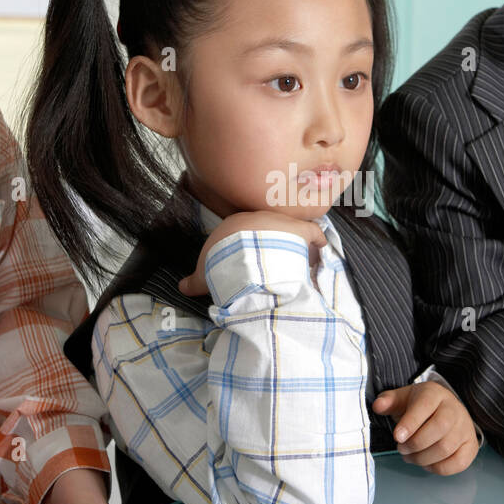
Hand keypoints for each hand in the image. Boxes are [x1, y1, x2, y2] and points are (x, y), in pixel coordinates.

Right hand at [178, 211, 326, 296]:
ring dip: (297, 242)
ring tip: (302, 256)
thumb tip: (181, 287)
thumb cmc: (221, 261)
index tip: (254, 254)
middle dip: (275, 242)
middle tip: (278, 257)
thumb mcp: (203, 274)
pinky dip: (318, 239)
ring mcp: (282, 222)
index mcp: (236, 224)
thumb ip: (195, 281)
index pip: (247, 231)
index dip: (252, 244)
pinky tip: (322, 248)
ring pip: (292, 229)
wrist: (241, 255)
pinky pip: (313, 231)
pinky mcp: (300, 229)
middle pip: (271, 228)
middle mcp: (261, 217)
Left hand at [372, 381, 478, 474]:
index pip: (425, 406)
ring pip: (446, 448)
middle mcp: (454, 409)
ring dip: (422, 458)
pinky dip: (438, 468)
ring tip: (410, 456)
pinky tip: (427, 463)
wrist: (445, 410)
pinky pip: (458, 463)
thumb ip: (388, 401)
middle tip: (401, 448)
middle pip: (438, 429)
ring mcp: (465, 428)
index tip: (396, 437)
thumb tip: (378, 406)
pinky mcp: (470, 446)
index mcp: (435, 394)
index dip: (410, 423)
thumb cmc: (420, 407)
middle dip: (415, 444)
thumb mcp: (402, 399)